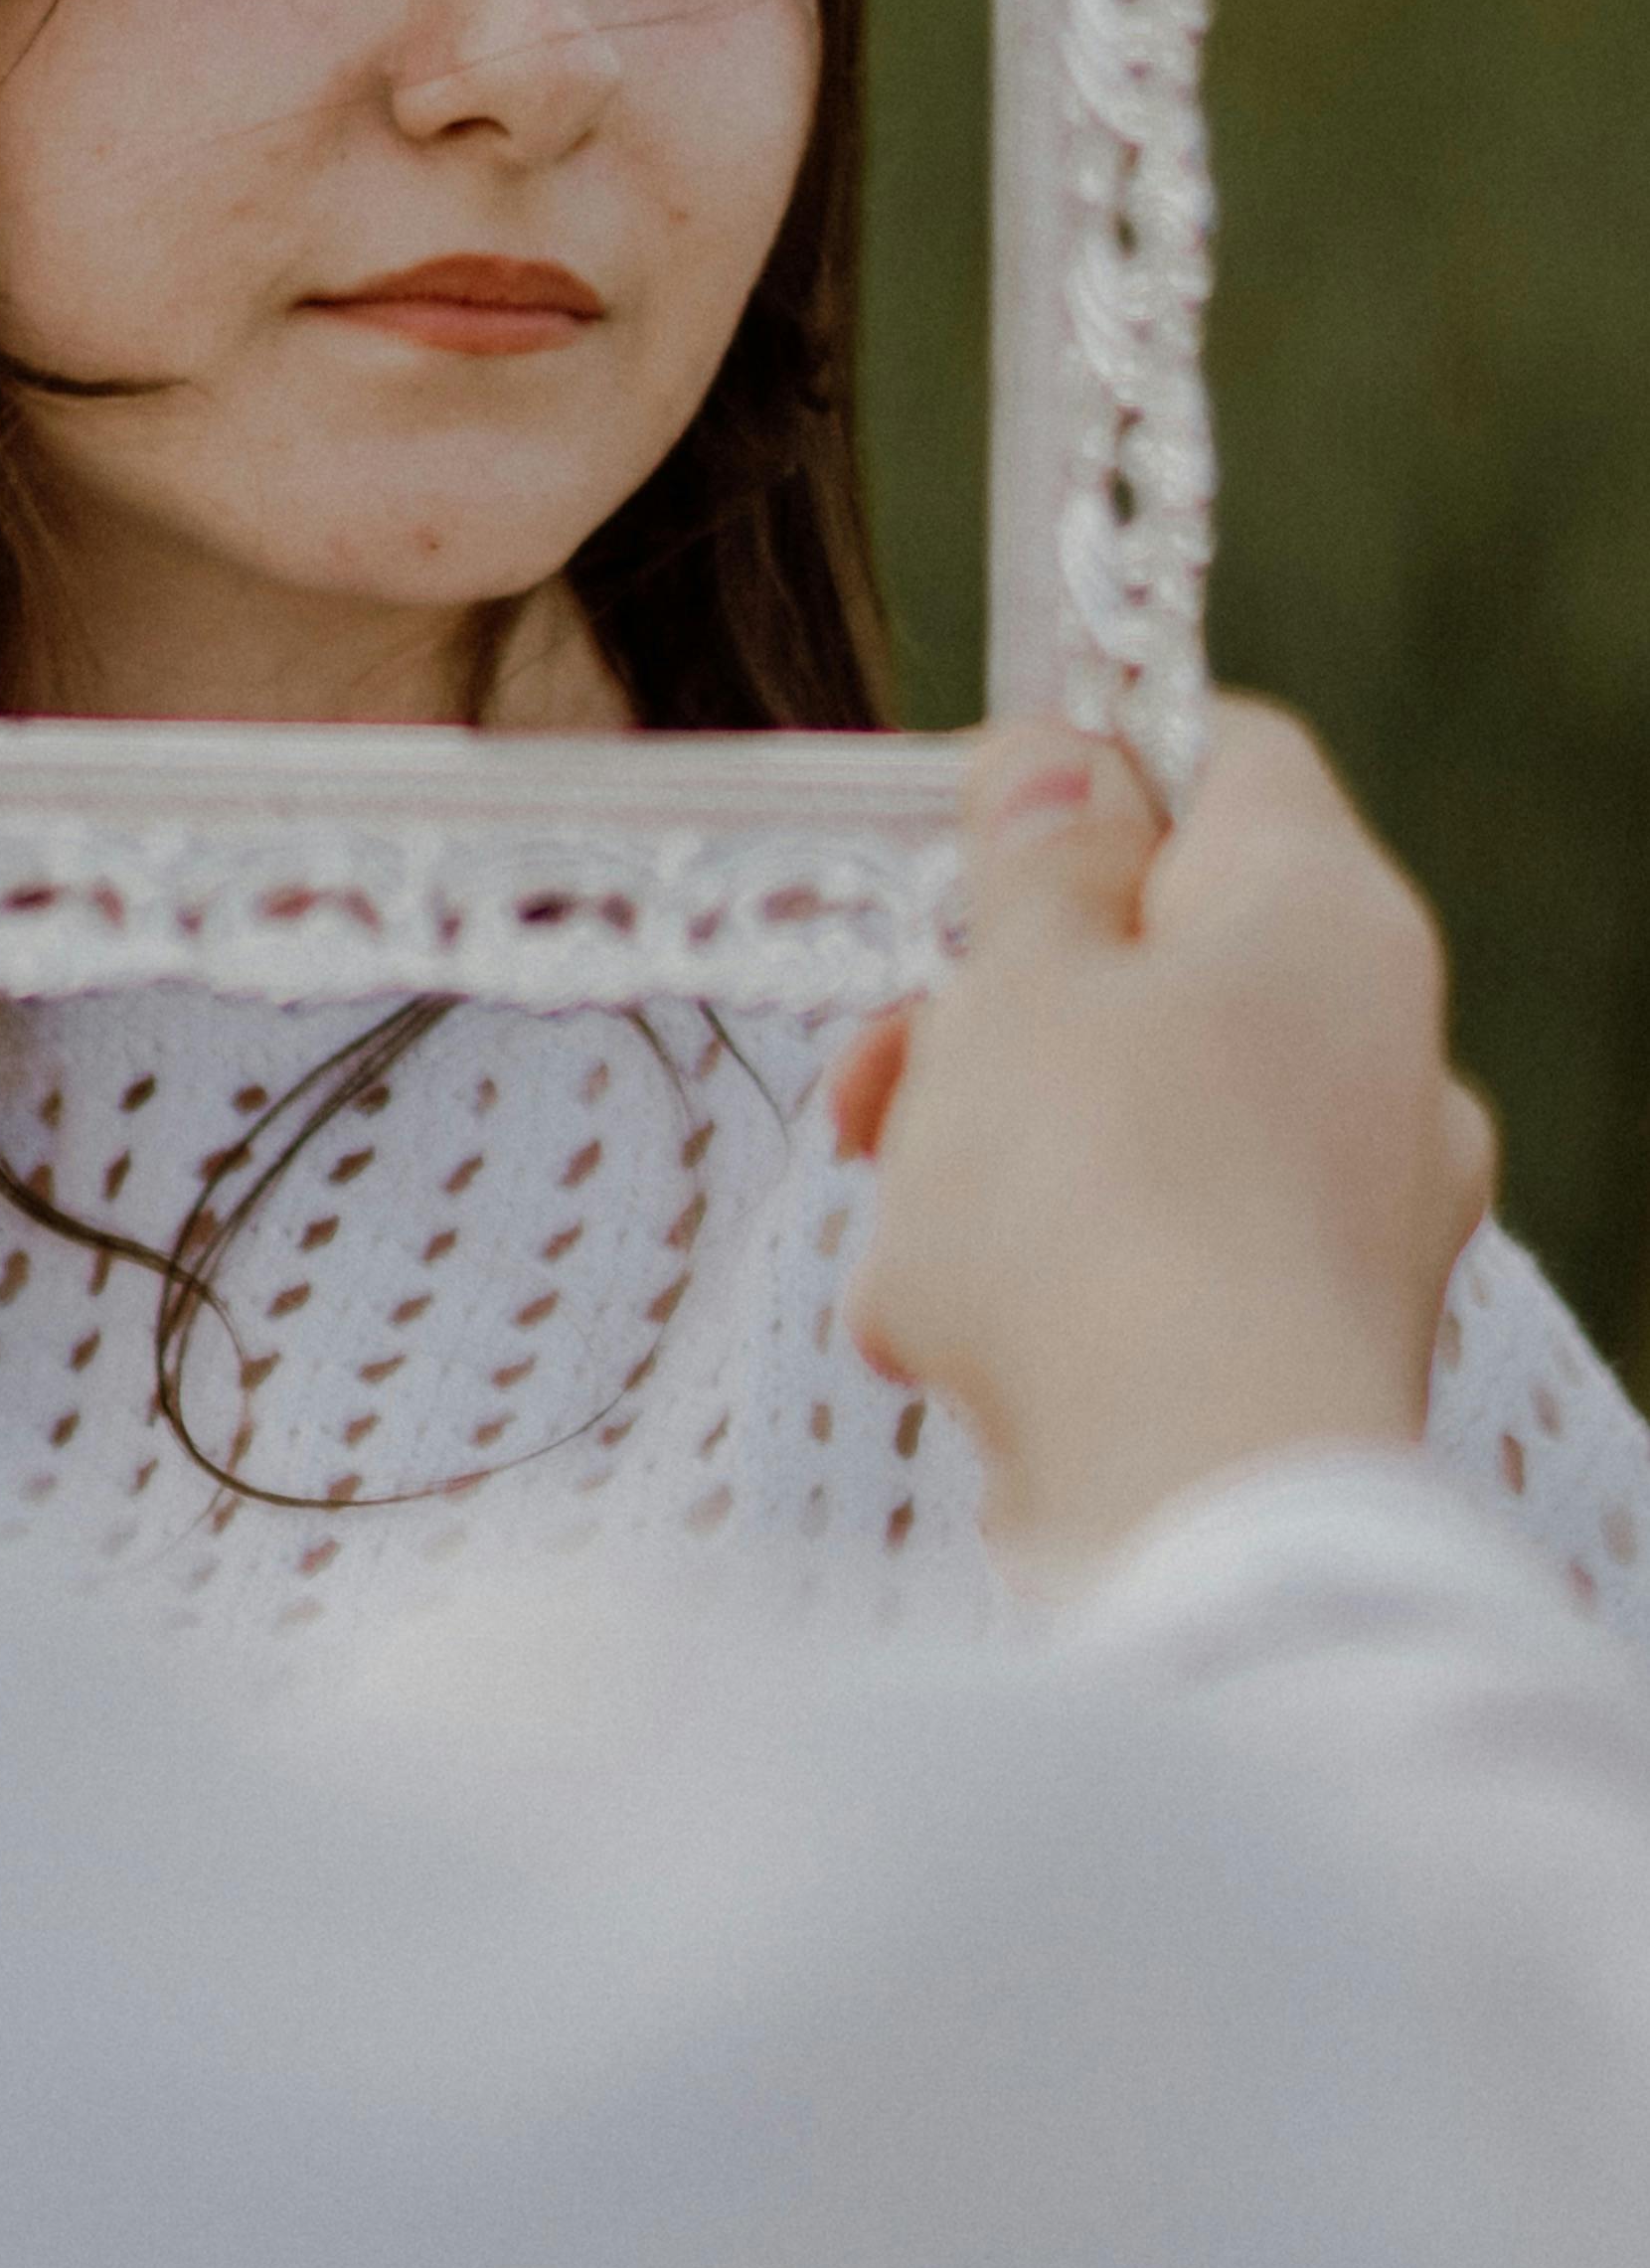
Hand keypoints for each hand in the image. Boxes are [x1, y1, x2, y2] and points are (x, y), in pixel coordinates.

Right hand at [824, 703, 1497, 1564]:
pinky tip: (950, 1338)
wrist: (1191, 1509)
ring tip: (900, 1247)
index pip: (1227, 759)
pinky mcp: (1316, 1348)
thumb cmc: (1095, 1207)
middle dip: (992, 1015)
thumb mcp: (1016, 979)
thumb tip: (1067, 767)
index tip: (968, 843)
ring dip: (992, 1161)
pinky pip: (1161, 1263)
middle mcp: (1384, 1055)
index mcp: (1329, 919)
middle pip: (1162, 961)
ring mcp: (1363, 1213)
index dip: (1086, 774)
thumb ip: (1035, 859)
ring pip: (1143, 1121)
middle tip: (883, 1077)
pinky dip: (1052, 1283)